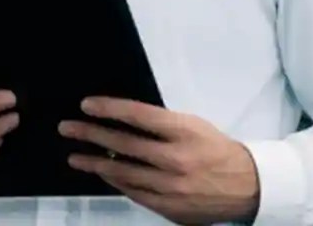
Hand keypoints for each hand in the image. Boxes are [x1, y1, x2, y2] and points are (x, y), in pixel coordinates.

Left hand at [59, 98, 259, 224]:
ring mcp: (171, 186)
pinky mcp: (169, 207)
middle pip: (124, 144)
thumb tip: (122, 119)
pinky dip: (116, 181)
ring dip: (95, 163)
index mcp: (184, 131)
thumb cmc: (215, 149)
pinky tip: (102, 173)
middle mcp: (175, 158)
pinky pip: (134, 193)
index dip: (109, 108)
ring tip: (75, 156)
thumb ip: (161, 124)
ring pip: (123, 173)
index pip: (138, 115)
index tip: (87, 105)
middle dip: (91, 134)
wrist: (245, 185)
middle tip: (67, 128)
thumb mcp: (193, 125)